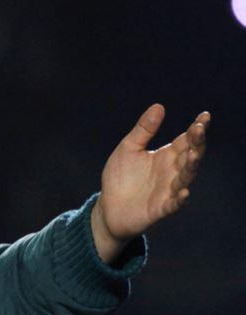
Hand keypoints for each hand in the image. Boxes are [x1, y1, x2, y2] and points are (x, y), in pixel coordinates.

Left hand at [92, 104, 209, 261]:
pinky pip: (174, 204)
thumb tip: (159, 106)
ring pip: (185, 178)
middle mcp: (172, 172)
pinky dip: (180, 198)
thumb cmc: (121, 176)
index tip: (205, 115)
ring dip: (190, 167)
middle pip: (190, 156)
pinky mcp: (161, 208)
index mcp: (166, 156)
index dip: (196, 129)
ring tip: (192, 154)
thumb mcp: (129, 148)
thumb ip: (144, 130)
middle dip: (196, 144)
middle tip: (199, 129)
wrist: (109, 206)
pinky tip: (183, 191)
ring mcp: (169, 190)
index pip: (186, 140)